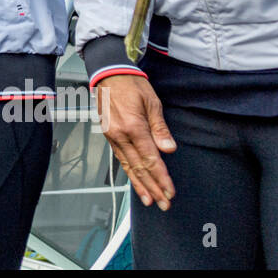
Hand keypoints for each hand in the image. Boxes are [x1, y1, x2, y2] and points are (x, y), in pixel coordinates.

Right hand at [95, 74, 176, 209]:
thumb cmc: (131, 84)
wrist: (109, 74)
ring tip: (149, 200)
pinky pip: (120, 158)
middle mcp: (120, 135)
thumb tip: (168, 149)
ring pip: (127, 166)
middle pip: (138, 167)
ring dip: (139, 185)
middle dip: (152, 188)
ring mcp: (112, 136)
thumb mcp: (152, 102)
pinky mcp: (109, 135)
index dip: (161, 178)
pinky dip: (128, 172)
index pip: (150, 159)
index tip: (169, 191)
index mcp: (133, 126)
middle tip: (163, 203)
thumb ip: (160, 128)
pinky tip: (136, 181)